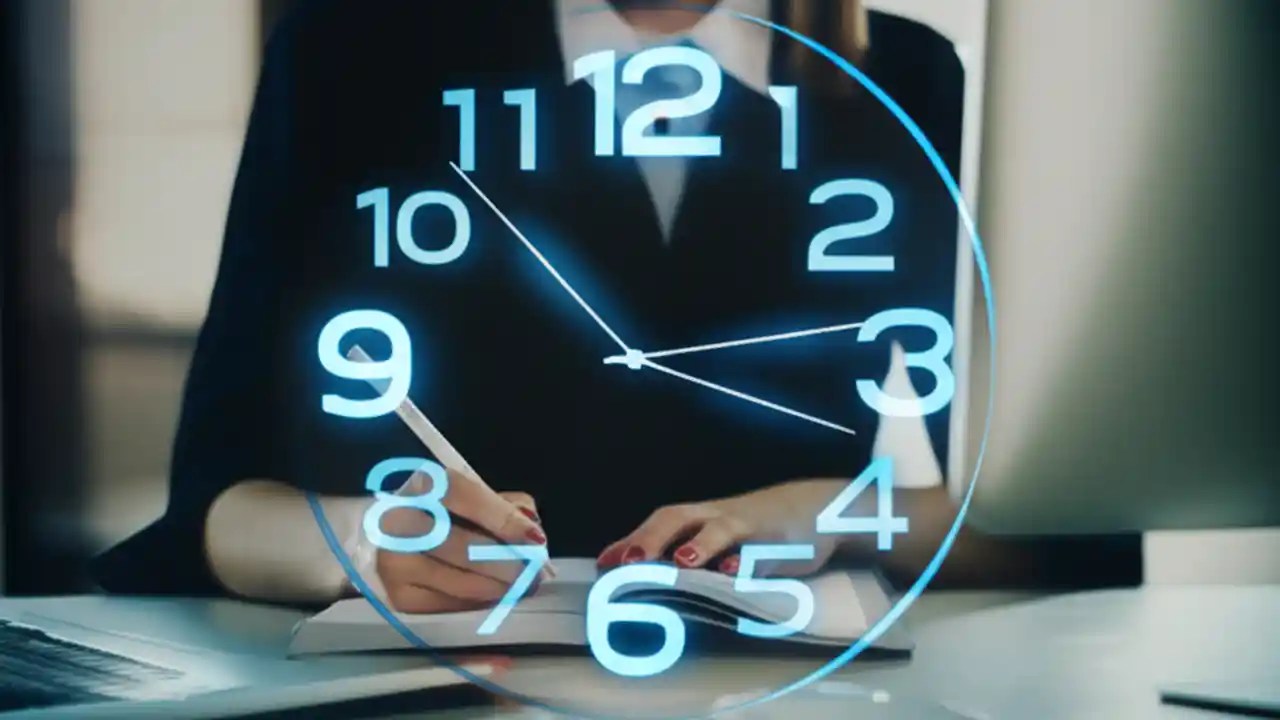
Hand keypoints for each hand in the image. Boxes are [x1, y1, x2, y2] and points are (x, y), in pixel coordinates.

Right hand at [377, 469, 546, 612]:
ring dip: (499, 587)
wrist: (395, 538)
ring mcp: (395, 561)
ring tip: (521, 586)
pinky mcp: (399, 595)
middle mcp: (399, 521)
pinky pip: (449, 605)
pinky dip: (479, 603)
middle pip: (461, 546)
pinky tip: (494, 596)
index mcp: (422, 486)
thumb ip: (506, 506)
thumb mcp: (474, 497)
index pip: (462, 496)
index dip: (502, 518)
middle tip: (534, 571)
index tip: (534, 538)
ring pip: (458, 581)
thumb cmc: (444, 514)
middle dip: (507, 562)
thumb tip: (531, 526)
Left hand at [596, 479, 844, 576]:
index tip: (601, 565)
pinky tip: (736, 569)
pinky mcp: (776, 537)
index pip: (655, 526)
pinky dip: (747, 558)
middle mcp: (715, 515)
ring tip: (680, 562)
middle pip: (675, 517)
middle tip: (624, 563)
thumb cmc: (758, 530)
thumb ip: (690, 559)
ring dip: (698, 543)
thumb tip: (648, 582)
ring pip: (717, 527)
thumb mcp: (720, 542)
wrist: (816, 506)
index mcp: (697, 518)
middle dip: (649, 539)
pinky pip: (759, 546)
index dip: (629, 542)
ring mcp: (746, 523)